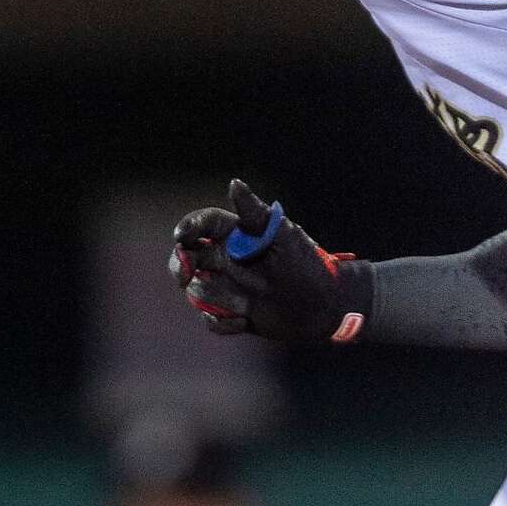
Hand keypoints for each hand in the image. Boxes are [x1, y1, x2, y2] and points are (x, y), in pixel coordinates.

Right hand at [170, 180, 366, 341]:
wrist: (327, 305)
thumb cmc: (308, 264)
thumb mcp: (284, 235)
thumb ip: (255, 213)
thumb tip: (234, 183)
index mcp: (238, 236)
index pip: (204, 225)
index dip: (188, 228)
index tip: (182, 237)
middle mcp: (228, 259)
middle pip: (188, 256)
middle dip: (179, 265)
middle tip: (186, 276)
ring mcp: (229, 286)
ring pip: (198, 289)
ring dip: (216, 299)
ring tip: (244, 305)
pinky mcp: (234, 313)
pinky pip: (212, 319)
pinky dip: (222, 322)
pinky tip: (243, 321)